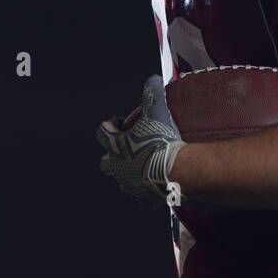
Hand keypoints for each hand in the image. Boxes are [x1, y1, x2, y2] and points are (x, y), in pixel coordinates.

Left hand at [97, 74, 182, 204]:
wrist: (175, 172)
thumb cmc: (161, 141)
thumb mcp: (157, 111)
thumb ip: (152, 93)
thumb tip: (152, 79)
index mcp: (115, 147)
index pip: (102, 133)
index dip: (109, 126)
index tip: (119, 122)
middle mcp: (118, 167)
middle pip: (105, 163)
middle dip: (112, 155)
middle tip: (128, 147)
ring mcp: (130, 185)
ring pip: (122, 180)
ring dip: (129, 172)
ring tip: (144, 165)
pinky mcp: (144, 198)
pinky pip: (140, 194)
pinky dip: (145, 187)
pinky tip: (156, 181)